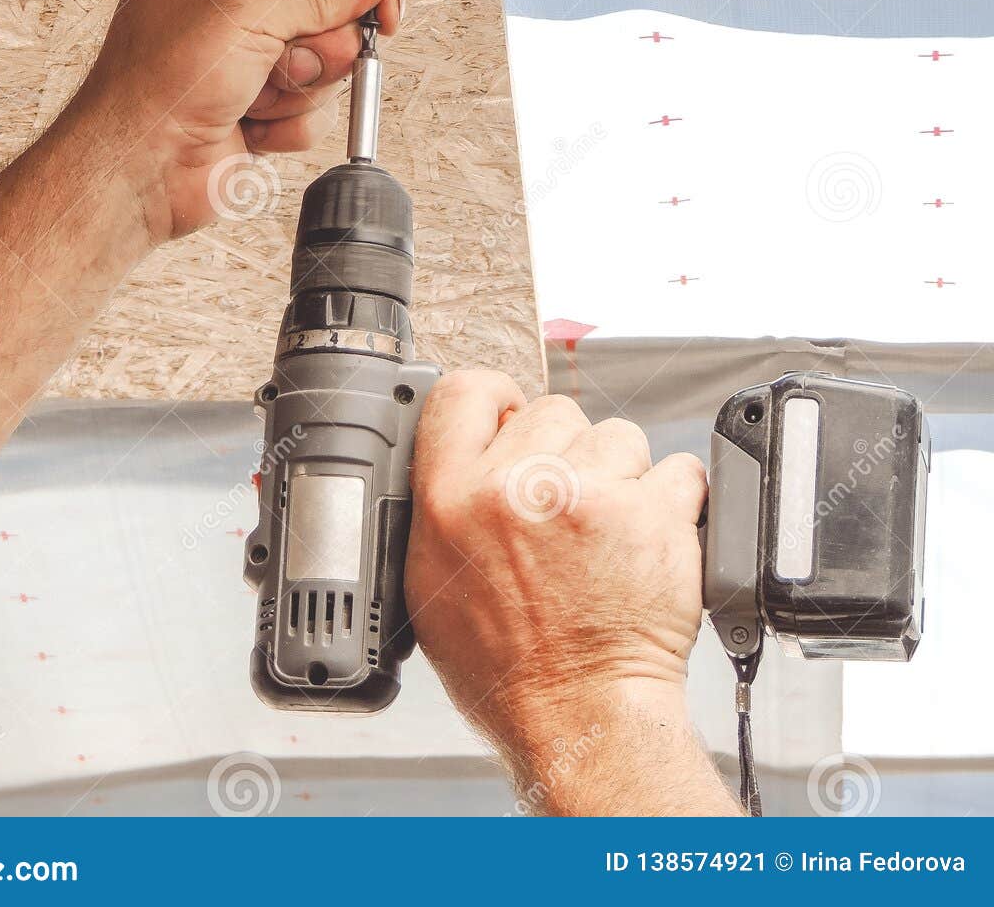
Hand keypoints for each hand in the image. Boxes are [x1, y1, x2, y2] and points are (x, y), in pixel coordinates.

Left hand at [69, 0, 404, 240]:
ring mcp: (257, 51)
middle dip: (319, 42)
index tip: (388, 5)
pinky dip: (287, 121)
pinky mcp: (267, 101)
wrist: (138, 166)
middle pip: (340, 5)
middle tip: (290, 55)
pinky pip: (317, 107)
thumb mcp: (247, 6)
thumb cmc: (162, 75)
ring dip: (298, 85)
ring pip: (334, 61)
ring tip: (250, 92)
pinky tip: (246, 122)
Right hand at [405, 371, 709, 793]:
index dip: (496, 397)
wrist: (581, 718)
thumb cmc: (508, 670)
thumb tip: (465, 453)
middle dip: (566, 450)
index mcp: (451, 499)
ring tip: (608, 534)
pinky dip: (674, 502)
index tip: (512, 415)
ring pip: (619, 435)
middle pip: (553, 409)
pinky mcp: (652, 515)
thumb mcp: (432, 583)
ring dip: (621, 474)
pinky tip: (648, 541)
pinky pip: (677, 470)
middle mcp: (515, 488)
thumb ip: (445, 505)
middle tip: (566, 509)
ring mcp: (587, 496)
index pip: (465, 391)